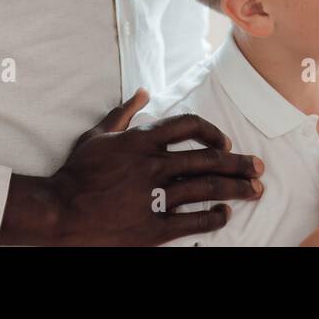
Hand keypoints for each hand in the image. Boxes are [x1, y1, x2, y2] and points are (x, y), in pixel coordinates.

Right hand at [0, 89, 263, 245]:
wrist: (59, 211)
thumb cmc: (78, 172)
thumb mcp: (98, 135)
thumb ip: (124, 112)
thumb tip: (144, 91)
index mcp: (142, 140)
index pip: (189, 126)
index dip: (213, 133)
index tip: (224, 144)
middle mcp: (154, 165)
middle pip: (209, 160)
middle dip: (239, 164)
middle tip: (259, 167)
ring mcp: (154, 196)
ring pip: (206, 188)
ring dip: (236, 188)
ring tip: (255, 190)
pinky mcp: (152, 227)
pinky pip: (191, 220)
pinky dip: (212, 217)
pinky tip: (224, 214)